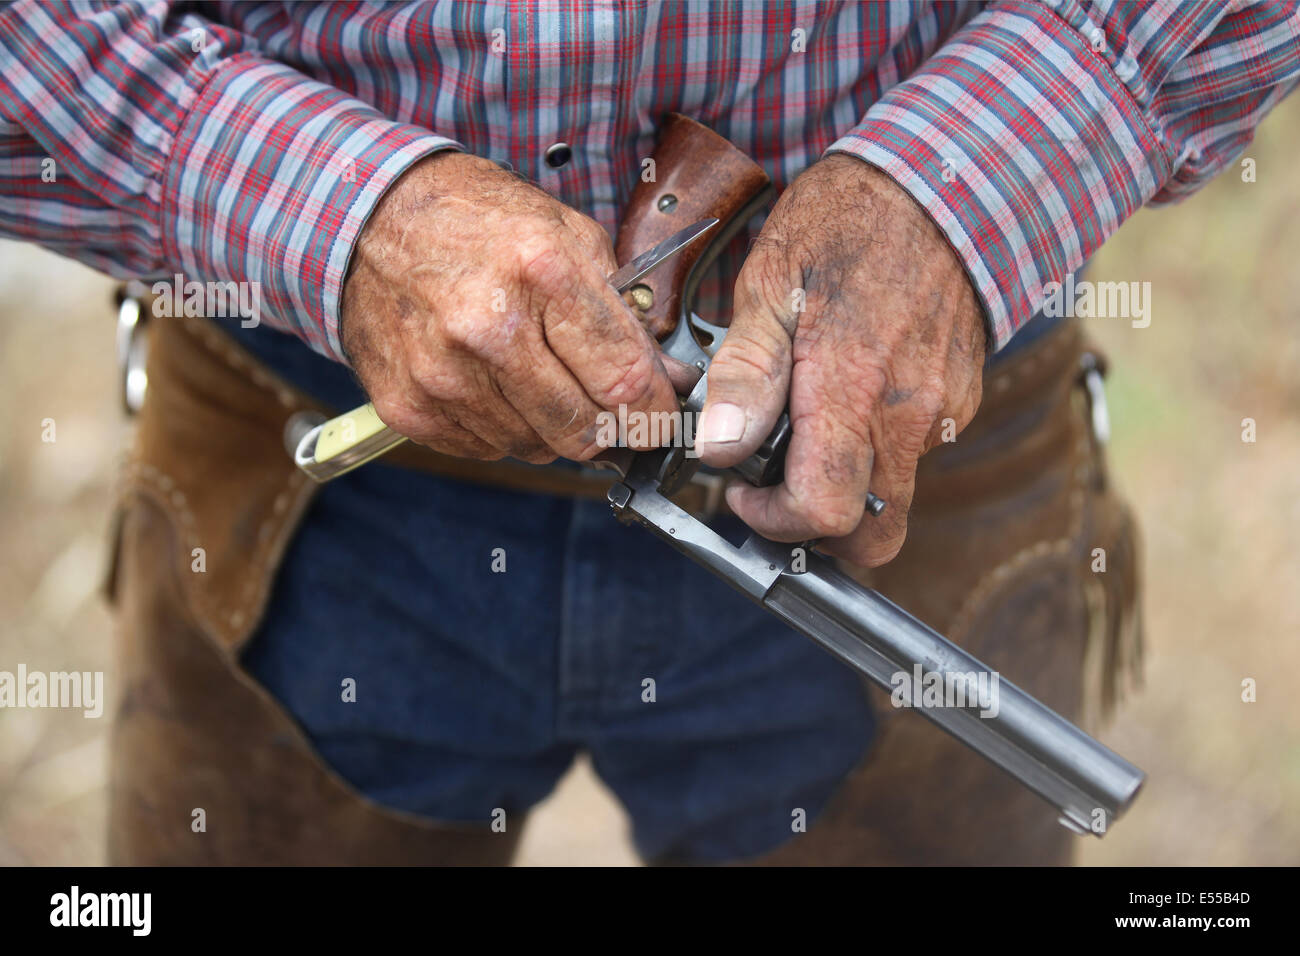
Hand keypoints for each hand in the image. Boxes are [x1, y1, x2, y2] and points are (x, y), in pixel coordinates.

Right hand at [340, 151, 677, 461]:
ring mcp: (442, 375)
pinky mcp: (409, 407)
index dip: (655, 410)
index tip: (662, 416)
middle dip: (609, 426)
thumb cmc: (477, 224)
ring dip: (551, 426)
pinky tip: (491, 383)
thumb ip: (622, 312)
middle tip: (608, 408)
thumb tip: (666, 381)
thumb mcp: (566, 235)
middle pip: (584, 430)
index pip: (623, 380)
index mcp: (539, 272)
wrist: (369, 220)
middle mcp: (487, 329)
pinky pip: (486, 449)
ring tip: (537, 378)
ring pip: (536, 447)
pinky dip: (501, 428)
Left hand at [696, 155, 986, 566]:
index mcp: (854, 390)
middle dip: (818, 529)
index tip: (743, 489)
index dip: (775, 521)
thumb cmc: (848, 223)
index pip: (824, 513)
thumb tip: (719, 449)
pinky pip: (914, 453)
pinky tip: (850, 390)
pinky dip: (875, 445)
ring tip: (809, 417)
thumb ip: (746, 373)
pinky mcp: (961, 399)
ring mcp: (944, 412)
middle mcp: (909, 415)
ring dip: (845, 482)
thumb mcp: (771, 285)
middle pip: (872, 534)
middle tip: (777, 481)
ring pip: (892, 494)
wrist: (944, 181)